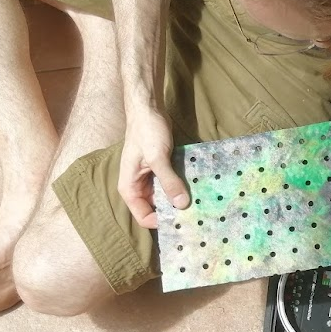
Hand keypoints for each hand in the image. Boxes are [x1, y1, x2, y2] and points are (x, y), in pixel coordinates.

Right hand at [118, 107, 188, 228]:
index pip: (144, 217)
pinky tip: (197, 189)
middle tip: (195, 215)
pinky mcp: (161, 171)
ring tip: (200, 204)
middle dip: (174, 212)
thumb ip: (169, 181)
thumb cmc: (147, 132)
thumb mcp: (157, 158)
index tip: (181, 220)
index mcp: (130, 188)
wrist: (148, 109)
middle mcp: (139, 187)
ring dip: (180, 199)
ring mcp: (150, 179)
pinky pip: (172, 185)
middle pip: (156, 209)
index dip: (161, 222)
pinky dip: (182, 187)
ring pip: (166, 197)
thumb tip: (182, 205)